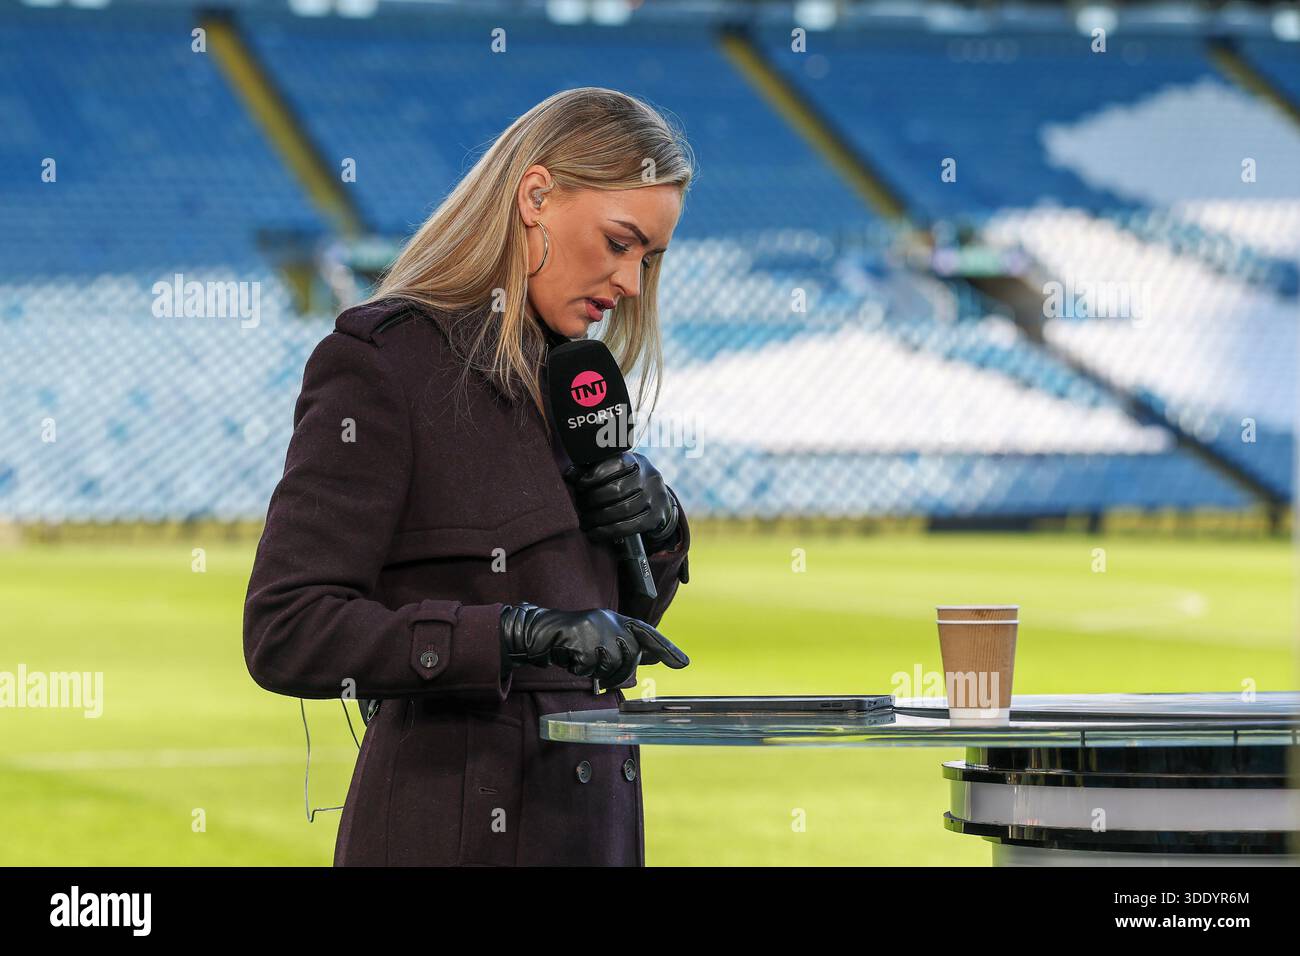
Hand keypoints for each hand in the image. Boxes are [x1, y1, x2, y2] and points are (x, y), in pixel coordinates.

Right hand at [498, 603, 689, 685]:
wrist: (542, 632)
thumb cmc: (575, 639)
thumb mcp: (604, 637)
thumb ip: (628, 646)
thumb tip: (654, 657)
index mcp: (617, 619)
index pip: (648, 633)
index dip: (666, 648)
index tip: (684, 664)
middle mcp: (611, 621)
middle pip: (631, 656)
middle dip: (620, 673)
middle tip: (604, 680)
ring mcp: (597, 630)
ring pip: (612, 665)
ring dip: (599, 673)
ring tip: (584, 664)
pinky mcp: (582, 641)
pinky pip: (591, 668)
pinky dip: (582, 670)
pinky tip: (573, 661)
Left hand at [564, 452, 677, 546]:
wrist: (659, 503)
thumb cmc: (630, 484)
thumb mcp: (618, 471)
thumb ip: (594, 470)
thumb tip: (569, 474)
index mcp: (637, 462)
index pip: (617, 464)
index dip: (596, 474)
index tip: (580, 485)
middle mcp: (649, 478)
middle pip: (617, 490)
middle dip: (593, 499)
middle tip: (580, 505)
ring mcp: (654, 499)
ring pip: (622, 510)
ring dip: (598, 518)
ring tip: (584, 521)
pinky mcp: (654, 518)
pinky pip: (628, 527)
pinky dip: (607, 531)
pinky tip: (594, 533)